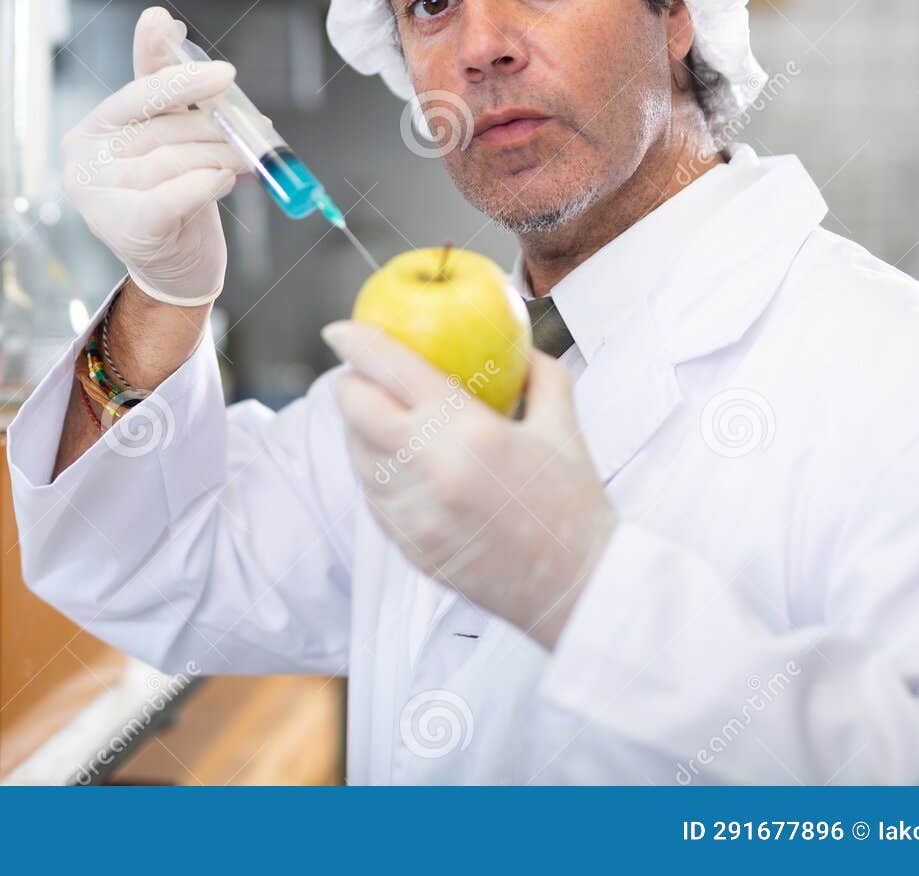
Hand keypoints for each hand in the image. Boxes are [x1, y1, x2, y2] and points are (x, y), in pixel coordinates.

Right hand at [61, 6, 250, 305]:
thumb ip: (166, 88)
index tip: (223, 71)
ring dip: (223, 157)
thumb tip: (163, 22)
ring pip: (177, 159)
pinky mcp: (126, 229)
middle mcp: (83, 162)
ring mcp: (97, 199)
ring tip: (246, 161)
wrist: (174, 269)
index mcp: (90, 130)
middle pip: (165, 129)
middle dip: (217, 128)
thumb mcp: (168, 138)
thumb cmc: (173, 198)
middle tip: (255, 129)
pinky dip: (207, 184)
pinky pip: (177, 193)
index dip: (182, 79)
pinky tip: (223, 182)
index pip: (139, 93)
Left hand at [322, 320, 617, 648]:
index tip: (340, 330)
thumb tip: (511, 343)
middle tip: (360, 374)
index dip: (356, 342)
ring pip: (356, 455)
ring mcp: (413, 514)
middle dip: (348, 384)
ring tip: (381, 416)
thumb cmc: (573, 504)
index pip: (390, 370)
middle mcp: (430, 471)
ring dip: (359, 429)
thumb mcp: (563, 424)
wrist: (577, 587)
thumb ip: (536, 374)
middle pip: (354, 411)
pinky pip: (371, 496)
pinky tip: (397, 462)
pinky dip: (375, 470)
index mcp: (468, 431)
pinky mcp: (407, 546)